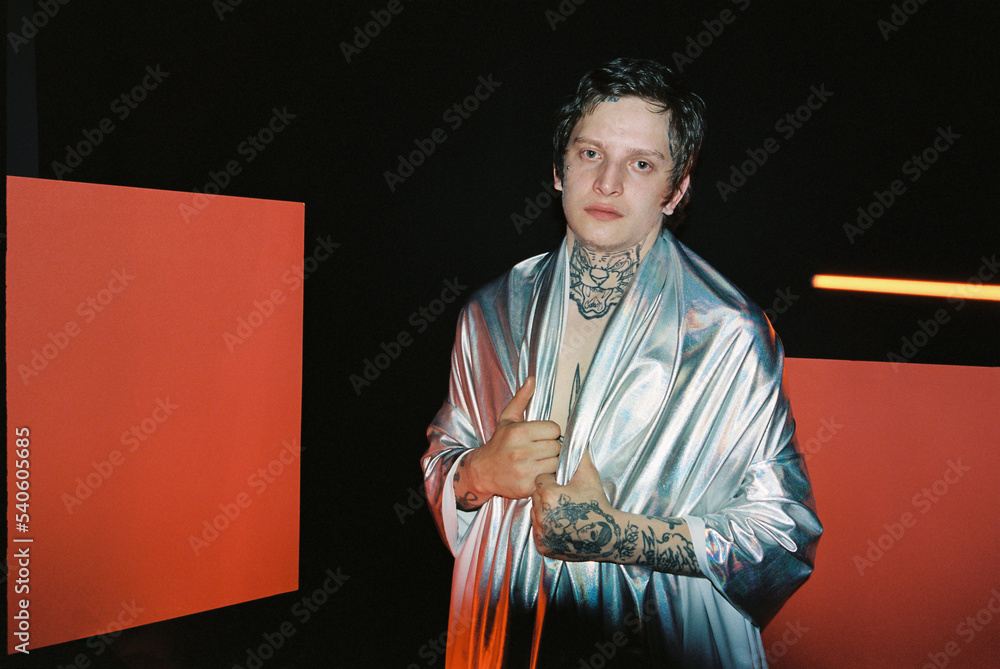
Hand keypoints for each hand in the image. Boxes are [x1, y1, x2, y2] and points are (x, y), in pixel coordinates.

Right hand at [463, 377, 561, 500]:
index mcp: (519, 432)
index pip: (554, 429)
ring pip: (556, 463)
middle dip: (551, 448)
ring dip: (551, 463)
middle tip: (541, 449)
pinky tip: (538, 472)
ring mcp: (524, 470)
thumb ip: (521, 399)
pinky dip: (547, 476)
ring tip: (540, 461)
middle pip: (556, 447)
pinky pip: (550, 478)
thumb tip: (532, 379)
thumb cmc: (499, 443)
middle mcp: (521, 451)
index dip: (550, 432)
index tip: (542, 436)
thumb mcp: (507, 419)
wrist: (482, 471)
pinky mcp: (527, 486)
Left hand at [531, 451, 630, 561]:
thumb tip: (574, 437)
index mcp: (549, 496)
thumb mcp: (589, 475)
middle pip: (536, 497)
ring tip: (565, 514)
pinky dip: (547, 529)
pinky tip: (562, 527)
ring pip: (536, 514)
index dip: (553, 483)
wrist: (608, 536)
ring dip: (546, 512)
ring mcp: (541, 533)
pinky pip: (538, 531)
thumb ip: (578, 454)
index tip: (565, 489)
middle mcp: (542, 515)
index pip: (541, 481)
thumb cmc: (598, 504)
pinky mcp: (542, 546)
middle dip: (548, 497)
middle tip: (566, 502)